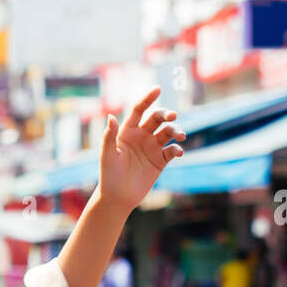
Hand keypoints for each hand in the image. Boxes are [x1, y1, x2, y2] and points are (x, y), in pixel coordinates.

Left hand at [94, 86, 185, 214]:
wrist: (118, 197)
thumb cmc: (108, 175)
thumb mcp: (107, 155)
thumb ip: (109, 136)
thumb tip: (110, 116)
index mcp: (128, 131)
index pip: (139, 110)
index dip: (148, 99)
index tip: (157, 89)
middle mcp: (142, 136)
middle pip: (157, 118)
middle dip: (166, 115)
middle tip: (172, 117)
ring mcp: (152, 148)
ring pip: (168, 132)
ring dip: (176, 130)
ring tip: (179, 135)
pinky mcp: (160, 161)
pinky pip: (172, 150)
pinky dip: (177, 149)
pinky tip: (177, 152)